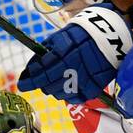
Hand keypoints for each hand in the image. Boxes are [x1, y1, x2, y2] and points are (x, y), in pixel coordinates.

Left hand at [18, 5, 132, 102]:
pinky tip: (67, 86)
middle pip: (48, 86)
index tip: (23, 83)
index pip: (40, 73)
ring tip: (54, 81)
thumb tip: (31, 68)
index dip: (29, 80)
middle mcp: (72, 69)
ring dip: (53, 89)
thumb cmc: (81, 34)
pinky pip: (74, 98)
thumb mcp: (61, 37)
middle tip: (39, 80)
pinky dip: (67, 95)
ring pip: (59, 94)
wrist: (110, 37)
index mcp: (63, 54)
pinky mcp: (92, 89)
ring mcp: (83, 81)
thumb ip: (45, 52)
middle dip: (40, 84)